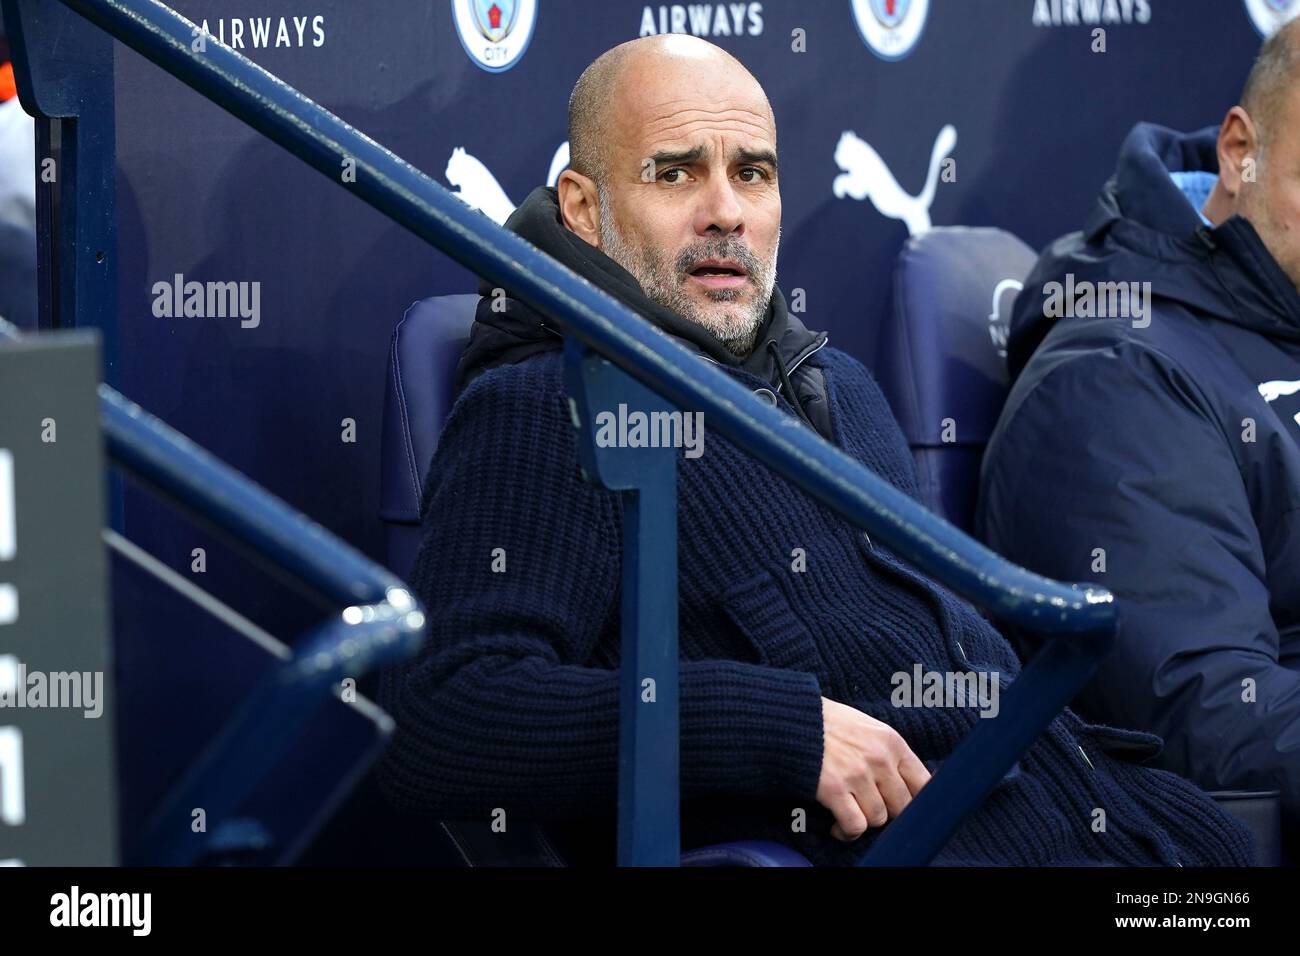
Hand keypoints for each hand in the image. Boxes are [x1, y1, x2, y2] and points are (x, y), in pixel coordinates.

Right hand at [815, 696, 930, 841]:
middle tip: (867, 807)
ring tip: (849, 814)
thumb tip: (906, 781)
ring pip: (878, 818)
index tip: (901, 805)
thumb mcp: (865, 726)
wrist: (789, 718)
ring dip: (863, 821)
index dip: (916, 801)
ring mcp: (858, 774)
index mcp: (891, 741)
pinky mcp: (835, 789)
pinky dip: (847, 831)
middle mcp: (880, 758)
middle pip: (902, 806)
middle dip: (886, 811)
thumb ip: (886, 751)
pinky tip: (837, 826)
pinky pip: (855, 825)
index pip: (924, 783)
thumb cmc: (826, 723)